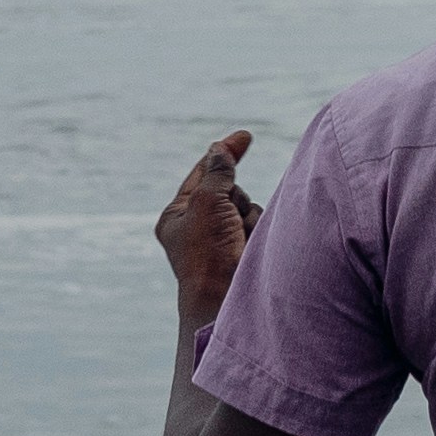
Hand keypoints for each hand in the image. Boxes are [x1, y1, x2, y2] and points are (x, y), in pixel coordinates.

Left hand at [157, 130, 258, 324]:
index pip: (203, 174)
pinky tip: (248, 245)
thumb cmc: (207, 253)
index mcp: (178, 216)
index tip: (245, 135)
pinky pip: (257, 224)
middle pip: (229, 189)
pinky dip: (256, 229)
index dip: (223, 154)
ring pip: (247, 206)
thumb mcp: (207, 202)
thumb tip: (218, 150)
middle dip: (235, 196)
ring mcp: (222, 239)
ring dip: (247, 215)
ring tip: (237, 238)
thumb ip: (217, 172)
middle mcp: (199, 226)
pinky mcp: (242, 250)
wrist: (223, 300)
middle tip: (229, 215)